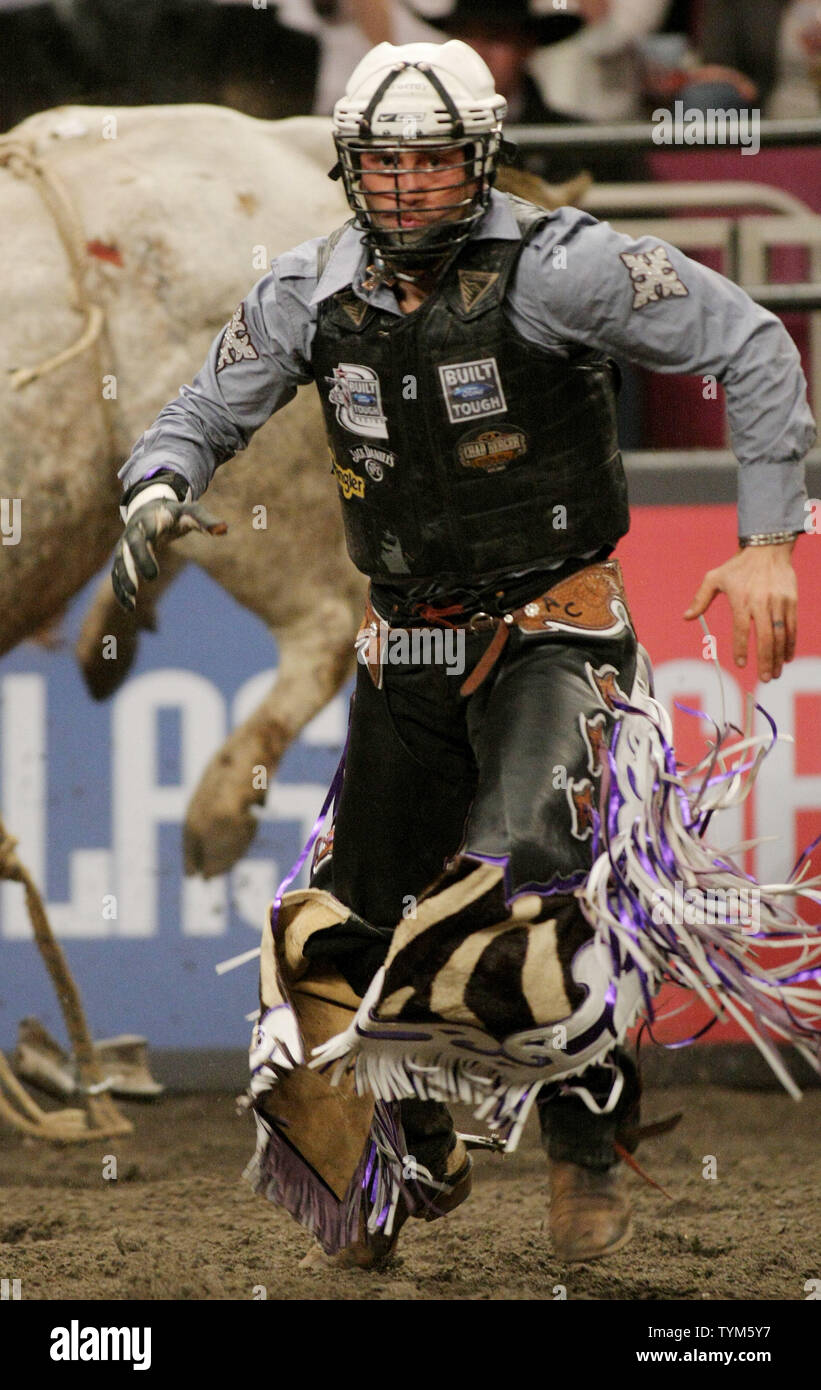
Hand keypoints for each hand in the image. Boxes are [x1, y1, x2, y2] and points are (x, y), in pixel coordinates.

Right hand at [112, 493, 226, 611]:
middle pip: (131, 546)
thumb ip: (205, 521)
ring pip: (120, 562)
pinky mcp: (122, 557)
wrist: (148, 508)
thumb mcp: (191, 513)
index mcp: (151, 519)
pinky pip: (118, 574)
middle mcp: (134, 532)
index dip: (148, 537)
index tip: (154, 552)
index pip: (147, 527)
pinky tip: (130, 607)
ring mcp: (125, 545)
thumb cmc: (175, 514)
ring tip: (132, 601)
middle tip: (151, 578)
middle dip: (138, 561)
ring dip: (124, 580)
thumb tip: (223, 530)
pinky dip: (121, 590)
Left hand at [683, 541, 797, 681]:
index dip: (742, 648)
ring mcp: (778, 602)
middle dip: (766, 660)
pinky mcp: (791, 601)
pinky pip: (792, 626)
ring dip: (779, 656)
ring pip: (781, 634)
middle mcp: (761, 602)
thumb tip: (685, 617)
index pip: (742, 629)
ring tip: (775, 673)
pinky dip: (790, 643)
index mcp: (742, 599)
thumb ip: (700, 599)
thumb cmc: (738, 566)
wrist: (767, 548)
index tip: (741, 664)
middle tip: (765, 679)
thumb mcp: (714, 577)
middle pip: (766, 636)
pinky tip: (786, 657)